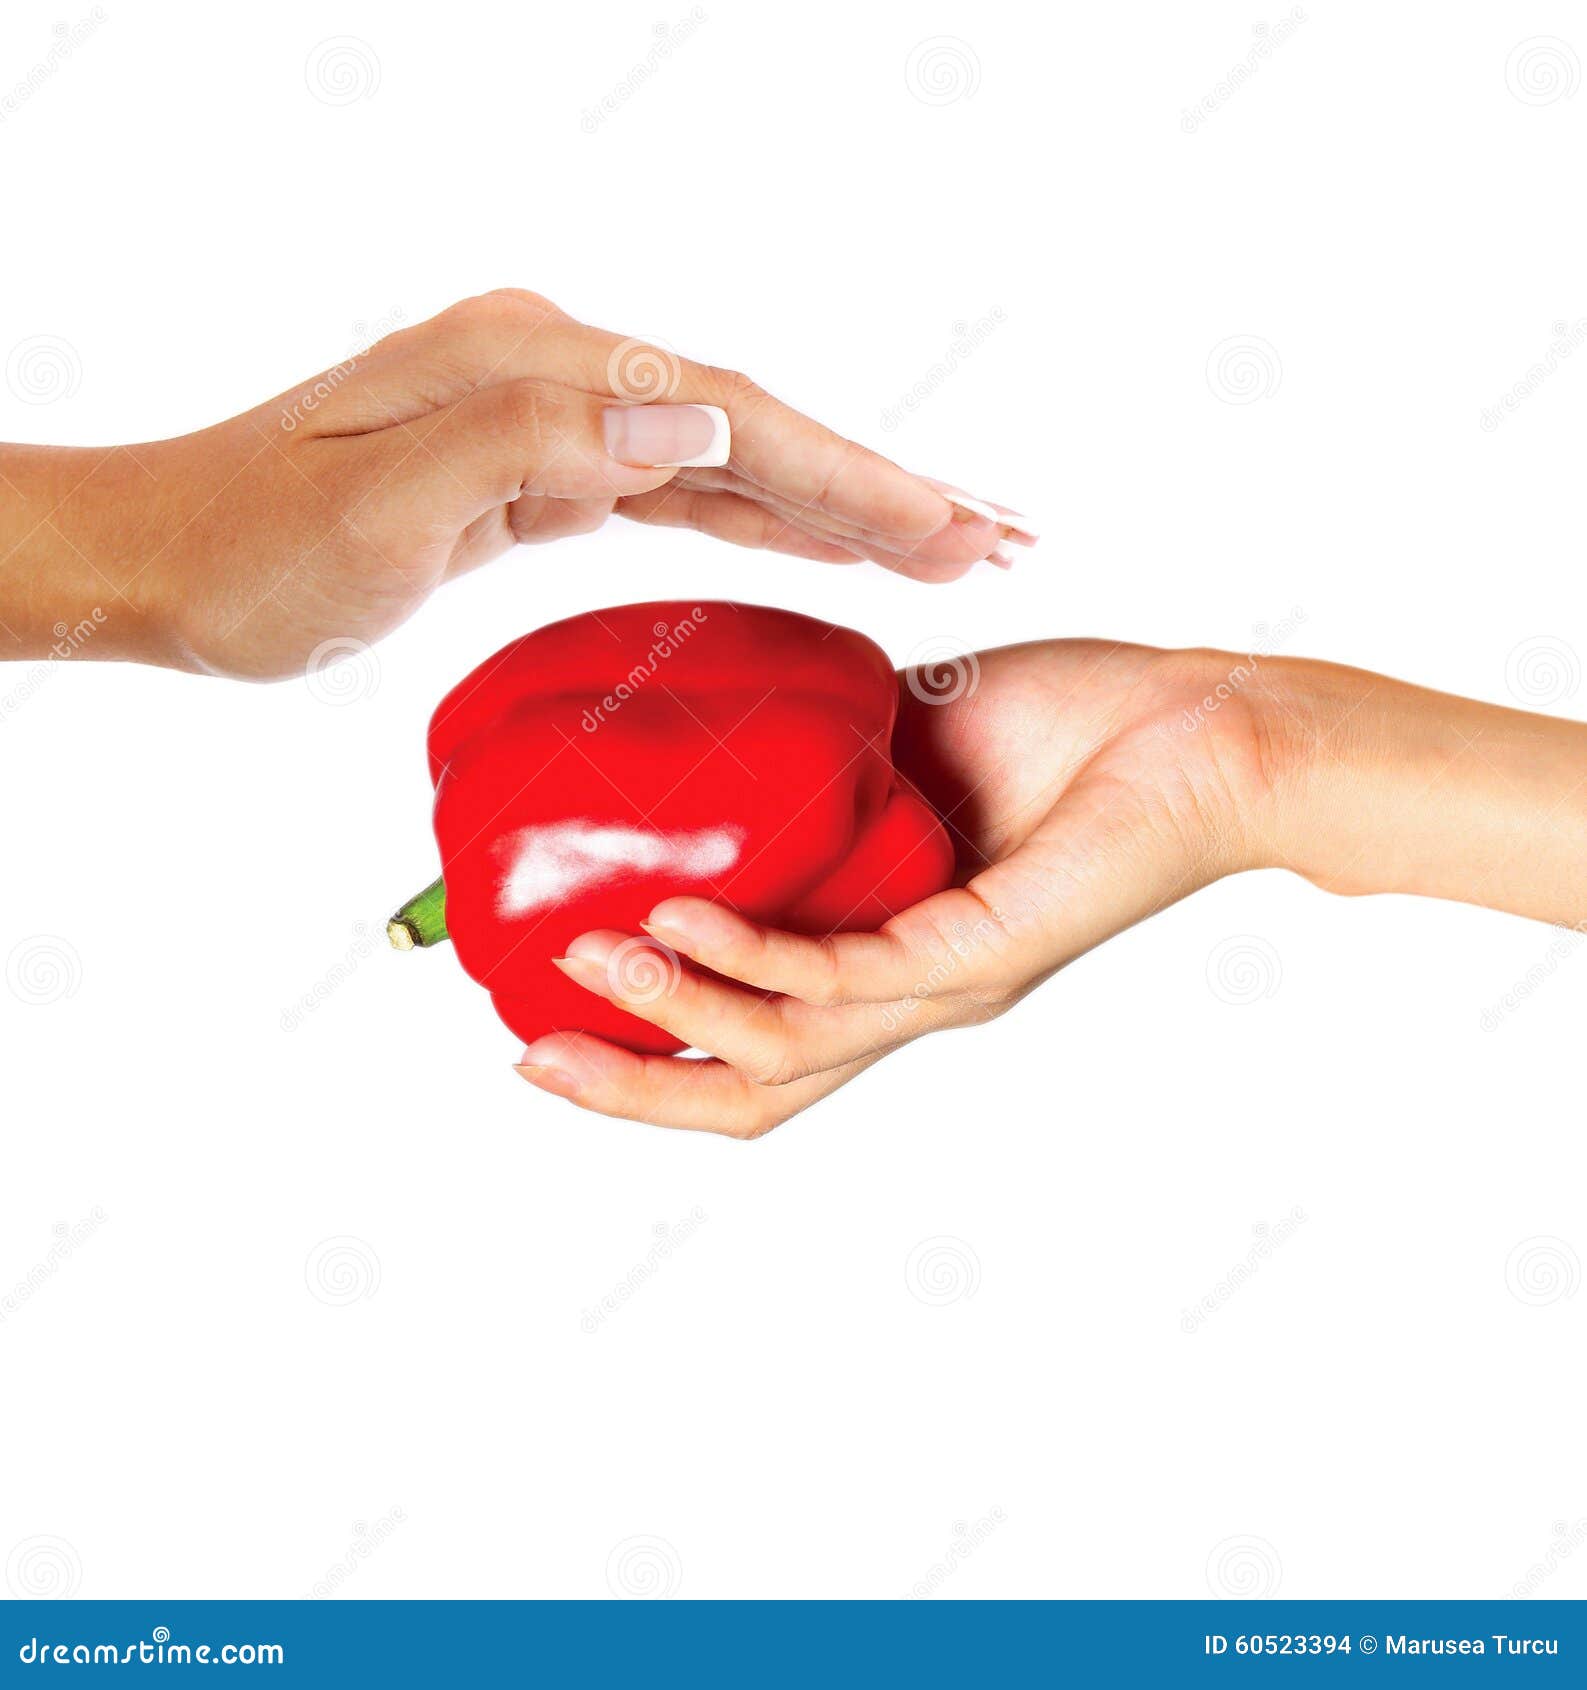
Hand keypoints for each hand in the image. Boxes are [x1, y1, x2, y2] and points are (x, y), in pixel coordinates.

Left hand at [0, 290, 1033, 677]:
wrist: (167, 561)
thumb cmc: (256, 548)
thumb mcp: (381, 503)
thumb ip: (536, 445)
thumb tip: (697, 419)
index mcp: (534, 364)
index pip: (730, 416)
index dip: (852, 474)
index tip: (953, 523)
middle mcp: (559, 374)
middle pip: (755, 425)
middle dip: (883, 485)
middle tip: (1000, 535)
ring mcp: (555, 418)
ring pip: (732, 458)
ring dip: (843, 502)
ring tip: (951, 543)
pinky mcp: (544, 473)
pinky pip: (682, 492)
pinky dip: (766, 515)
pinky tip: (824, 538)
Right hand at [515, 639, 1586, 1135]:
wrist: (1205, 727)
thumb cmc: (1073, 729)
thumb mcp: (902, 745)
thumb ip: (811, 763)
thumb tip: (717, 730)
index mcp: (886, 957)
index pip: (752, 1043)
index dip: (650, 1056)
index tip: (550, 1020)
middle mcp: (910, 995)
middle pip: (752, 1092)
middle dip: (632, 1089)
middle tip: (528, 1053)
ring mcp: (945, 983)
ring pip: (781, 1046)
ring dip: (670, 1018)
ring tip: (586, 966)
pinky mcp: (984, 951)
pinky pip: (845, 976)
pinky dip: (751, 959)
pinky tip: (682, 922)